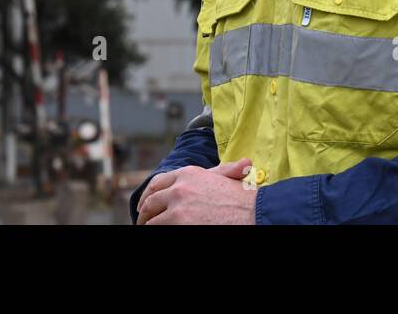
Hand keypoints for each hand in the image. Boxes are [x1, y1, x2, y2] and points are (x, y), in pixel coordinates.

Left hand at [136, 158, 256, 224]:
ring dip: (149, 227)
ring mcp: (177, 209)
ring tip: (149, 230)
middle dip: (144, 214)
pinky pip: (159, 230)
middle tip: (143, 223)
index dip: (147, 196)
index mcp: (188, 174)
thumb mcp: (230, 178)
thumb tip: (243, 163)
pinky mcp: (178, 224)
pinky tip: (160, 233)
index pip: (157, 184)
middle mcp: (179, 189)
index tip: (144, 206)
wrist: (254, 214)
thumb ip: (223, 170)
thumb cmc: (244, 199)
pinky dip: (158, 232)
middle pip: (151, 203)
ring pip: (152, 221)